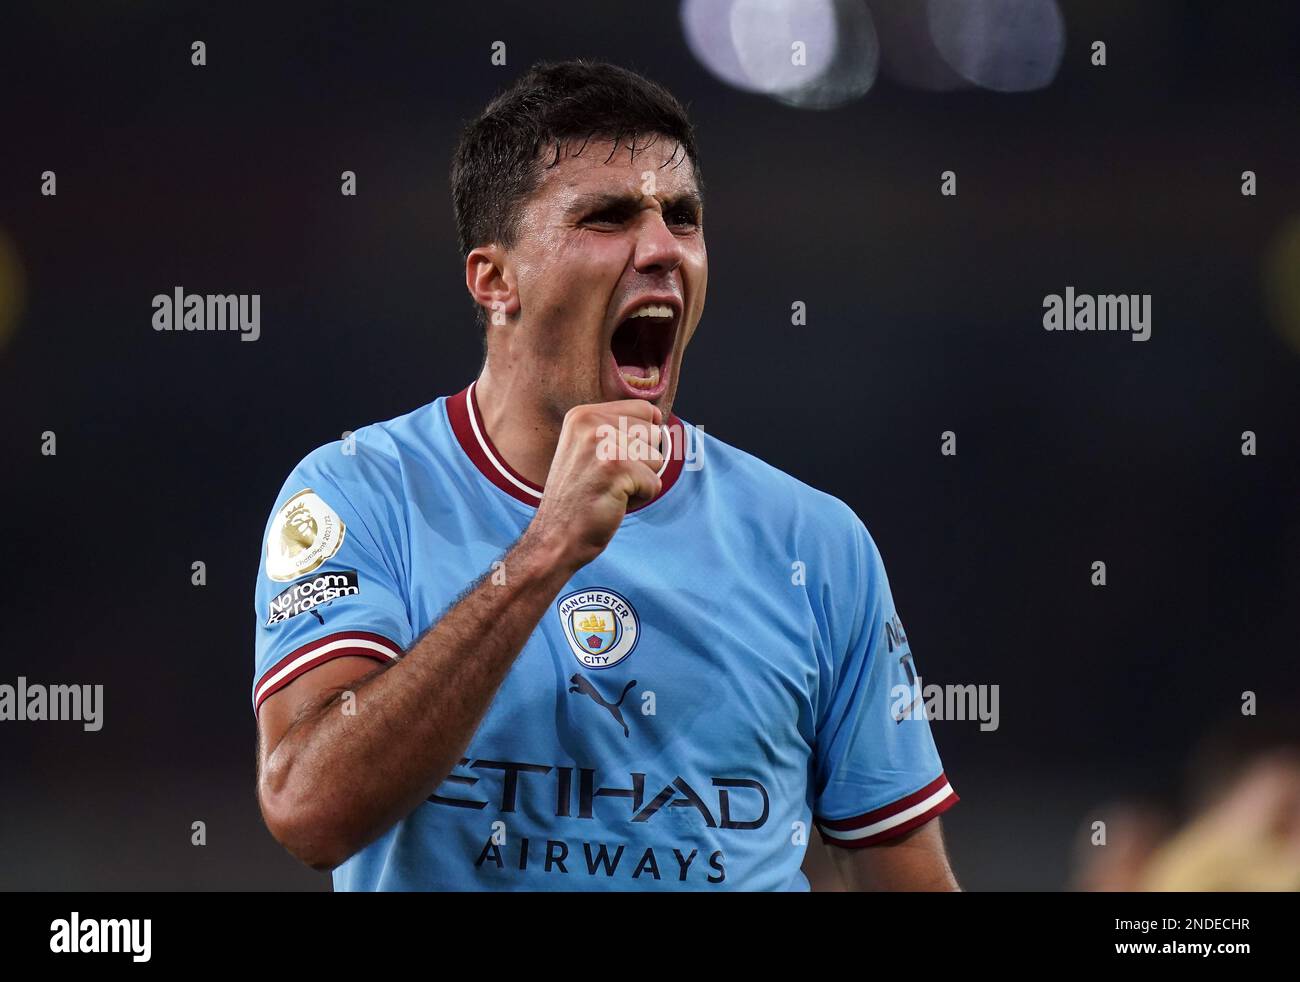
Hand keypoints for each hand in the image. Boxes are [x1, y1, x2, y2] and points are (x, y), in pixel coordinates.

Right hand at [527, 400, 663, 570]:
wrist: (555, 535)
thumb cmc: (580, 497)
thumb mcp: (589, 449)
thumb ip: (618, 430)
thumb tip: (660, 420)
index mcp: (583, 414)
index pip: (646, 411)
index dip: (641, 440)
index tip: (612, 460)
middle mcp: (591, 422)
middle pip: (655, 434)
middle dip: (642, 462)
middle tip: (608, 479)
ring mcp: (603, 443)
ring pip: (657, 458)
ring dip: (640, 480)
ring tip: (609, 489)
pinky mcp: (615, 467)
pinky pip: (654, 483)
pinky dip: (640, 498)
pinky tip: (612, 501)